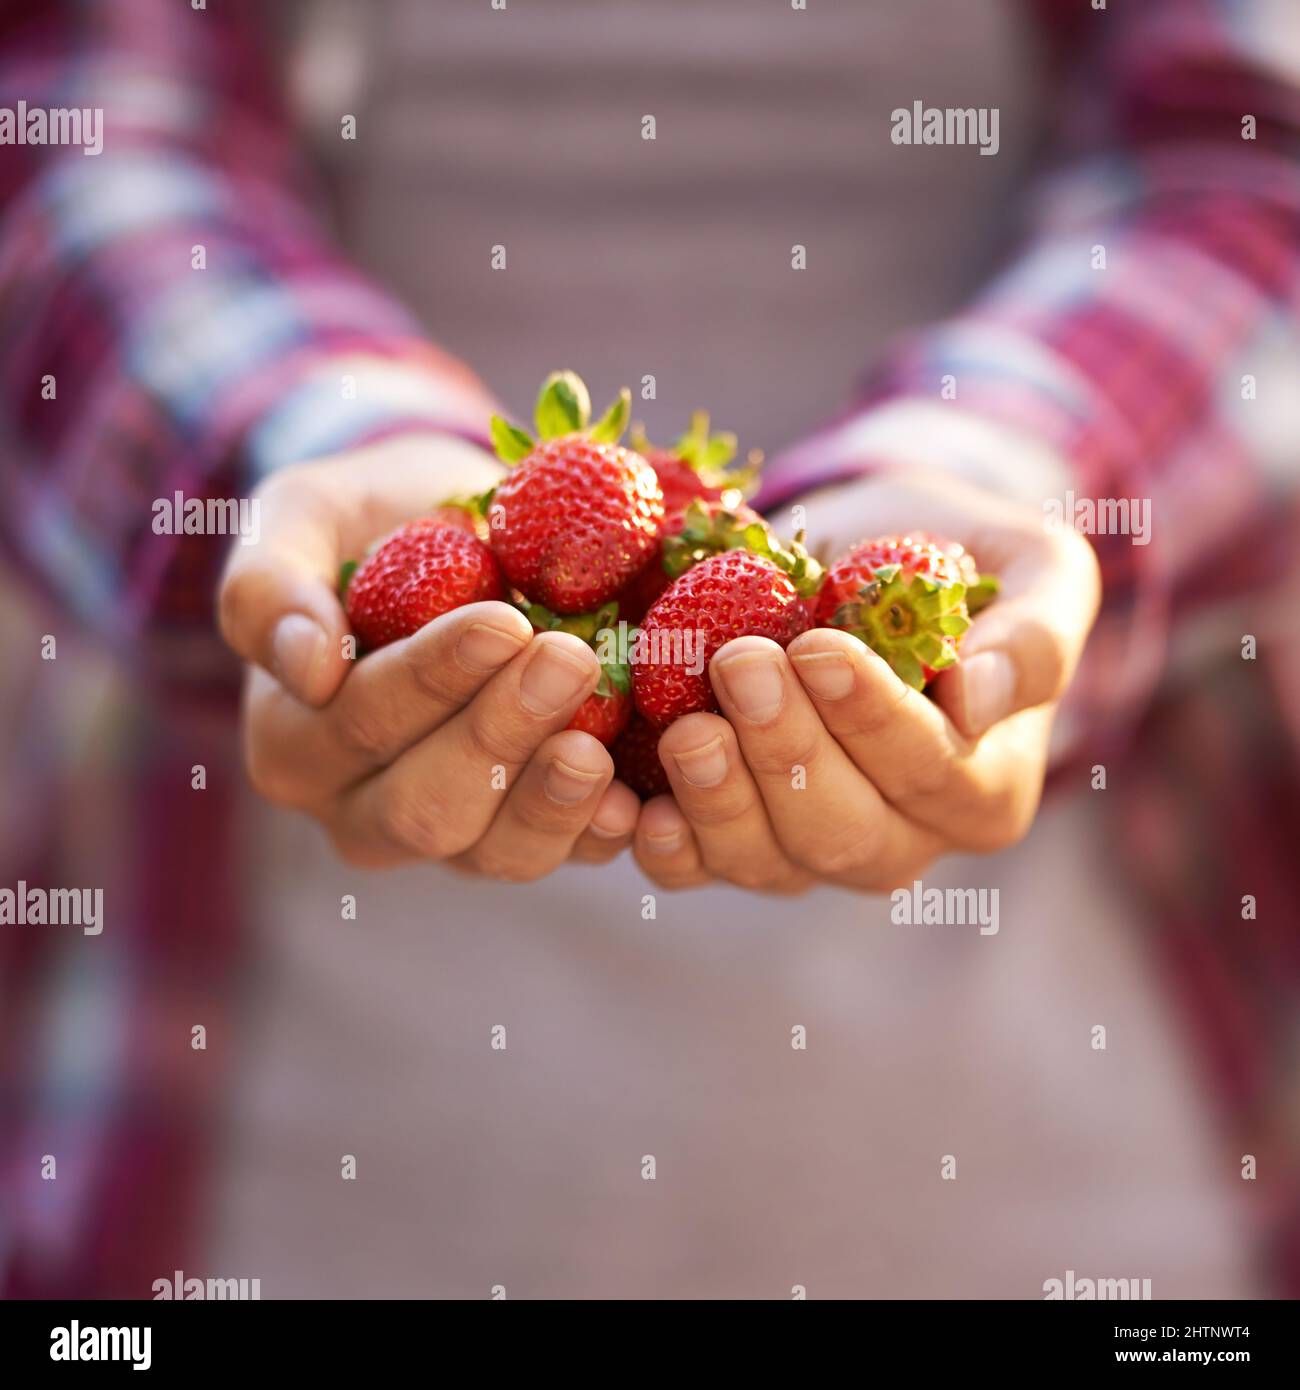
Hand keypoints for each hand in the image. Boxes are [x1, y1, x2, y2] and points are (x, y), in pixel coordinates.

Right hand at [218, 434, 639, 876]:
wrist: (462, 538)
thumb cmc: (372, 522)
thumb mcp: (300, 519)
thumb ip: (267, 586)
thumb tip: (305, 669)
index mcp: (296, 745)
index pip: (363, 723)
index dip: (433, 680)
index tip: (502, 624)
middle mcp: (365, 811)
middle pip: (427, 808)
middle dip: (500, 736)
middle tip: (568, 661)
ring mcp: (455, 834)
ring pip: (497, 852)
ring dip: (554, 798)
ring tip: (598, 741)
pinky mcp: (528, 832)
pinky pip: (565, 855)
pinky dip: (602, 830)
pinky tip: (638, 798)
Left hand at [632, 468, 1100, 892]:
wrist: (864, 561)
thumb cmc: (956, 560)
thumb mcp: (1031, 569)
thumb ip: (1031, 635)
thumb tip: (980, 698)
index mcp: (983, 788)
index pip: (935, 774)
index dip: (874, 721)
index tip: (818, 648)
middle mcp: (901, 838)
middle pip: (844, 834)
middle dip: (788, 756)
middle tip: (740, 667)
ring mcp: (809, 848)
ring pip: (767, 862)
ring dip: (719, 801)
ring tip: (684, 728)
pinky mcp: (733, 837)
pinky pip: (695, 866)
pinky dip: (661, 842)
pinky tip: (631, 805)